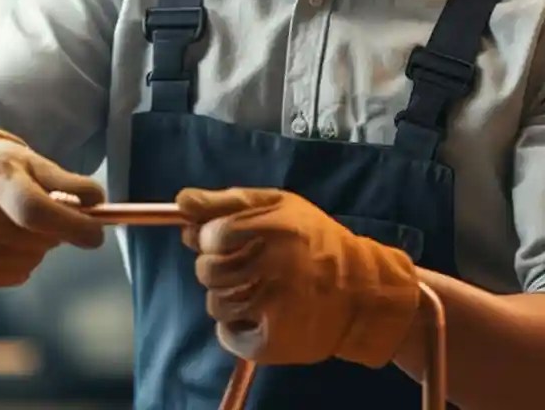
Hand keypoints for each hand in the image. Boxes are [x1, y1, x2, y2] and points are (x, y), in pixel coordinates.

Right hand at [0, 138, 105, 286]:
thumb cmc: (9, 170)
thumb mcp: (39, 164)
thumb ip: (70, 185)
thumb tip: (101, 206)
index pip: (33, 208)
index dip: (70, 226)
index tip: (96, 235)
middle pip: (25, 237)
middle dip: (55, 236)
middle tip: (59, 224)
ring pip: (10, 259)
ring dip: (36, 253)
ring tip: (36, 235)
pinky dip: (12, 272)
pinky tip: (23, 258)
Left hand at [176, 188, 420, 367]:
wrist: (363, 295)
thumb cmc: (317, 242)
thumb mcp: (279, 206)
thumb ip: (227, 201)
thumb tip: (182, 201)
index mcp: (275, 228)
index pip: (212, 236)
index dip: (213, 239)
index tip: (228, 241)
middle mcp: (273, 267)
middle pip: (207, 270)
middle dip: (219, 267)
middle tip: (248, 267)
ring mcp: (271, 308)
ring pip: (214, 303)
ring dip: (229, 297)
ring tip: (261, 291)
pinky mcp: (270, 343)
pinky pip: (226, 334)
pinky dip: (238, 328)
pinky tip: (264, 315)